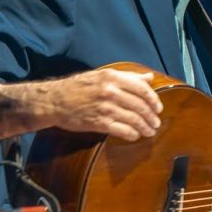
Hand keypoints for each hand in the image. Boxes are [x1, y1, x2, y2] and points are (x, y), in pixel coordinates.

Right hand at [0, 68, 163, 141]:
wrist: (54, 101)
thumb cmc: (78, 87)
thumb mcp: (102, 76)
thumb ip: (127, 77)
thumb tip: (148, 77)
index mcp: (112, 77)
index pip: (142, 88)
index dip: (153, 100)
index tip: (158, 108)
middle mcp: (110, 91)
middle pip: (140, 105)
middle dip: (151, 117)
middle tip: (156, 123)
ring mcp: (105, 108)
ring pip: (134, 119)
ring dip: (145, 127)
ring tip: (149, 131)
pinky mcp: (99, 123)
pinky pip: (122, 130)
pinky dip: (132, 134)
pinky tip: (135, 135)